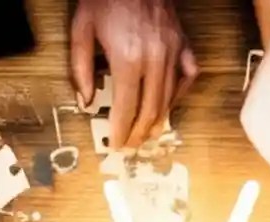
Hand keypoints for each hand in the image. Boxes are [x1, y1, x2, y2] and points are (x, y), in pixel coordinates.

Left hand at [70, 0, 196, 149]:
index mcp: (127, 58)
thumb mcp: (82, 29)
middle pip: (150, 109)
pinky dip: (180, 93)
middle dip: (140, 132)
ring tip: (150, 134)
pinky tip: (171, 103)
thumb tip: (85, 100)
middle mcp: (154, 59)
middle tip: (132, 145)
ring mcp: (173, 51)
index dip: (121, 131)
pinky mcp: (183, 43)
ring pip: (169, 98)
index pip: (126, 108)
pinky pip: (188, 76)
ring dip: (159, 120)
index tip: (116, 144)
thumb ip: (81, 68)